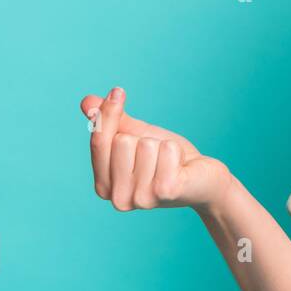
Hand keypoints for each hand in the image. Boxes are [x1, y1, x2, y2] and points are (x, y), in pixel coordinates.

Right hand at [78, 86, 230, 210]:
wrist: (204, 179)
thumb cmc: (167, 159)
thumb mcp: (136, 137)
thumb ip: (111, 122)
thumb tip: (87, 102)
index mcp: (103, 186)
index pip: (98, 140)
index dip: (109, 112)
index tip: (118, 91)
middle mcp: (118, 198)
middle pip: (121, 141)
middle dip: (144, 140)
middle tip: (158, 158)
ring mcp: (142, 198)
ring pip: (145, 144)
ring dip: (163, 147)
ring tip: (170, 164)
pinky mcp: (166, 190)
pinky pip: (167, 149)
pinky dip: (176, 151)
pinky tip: (181, 168)